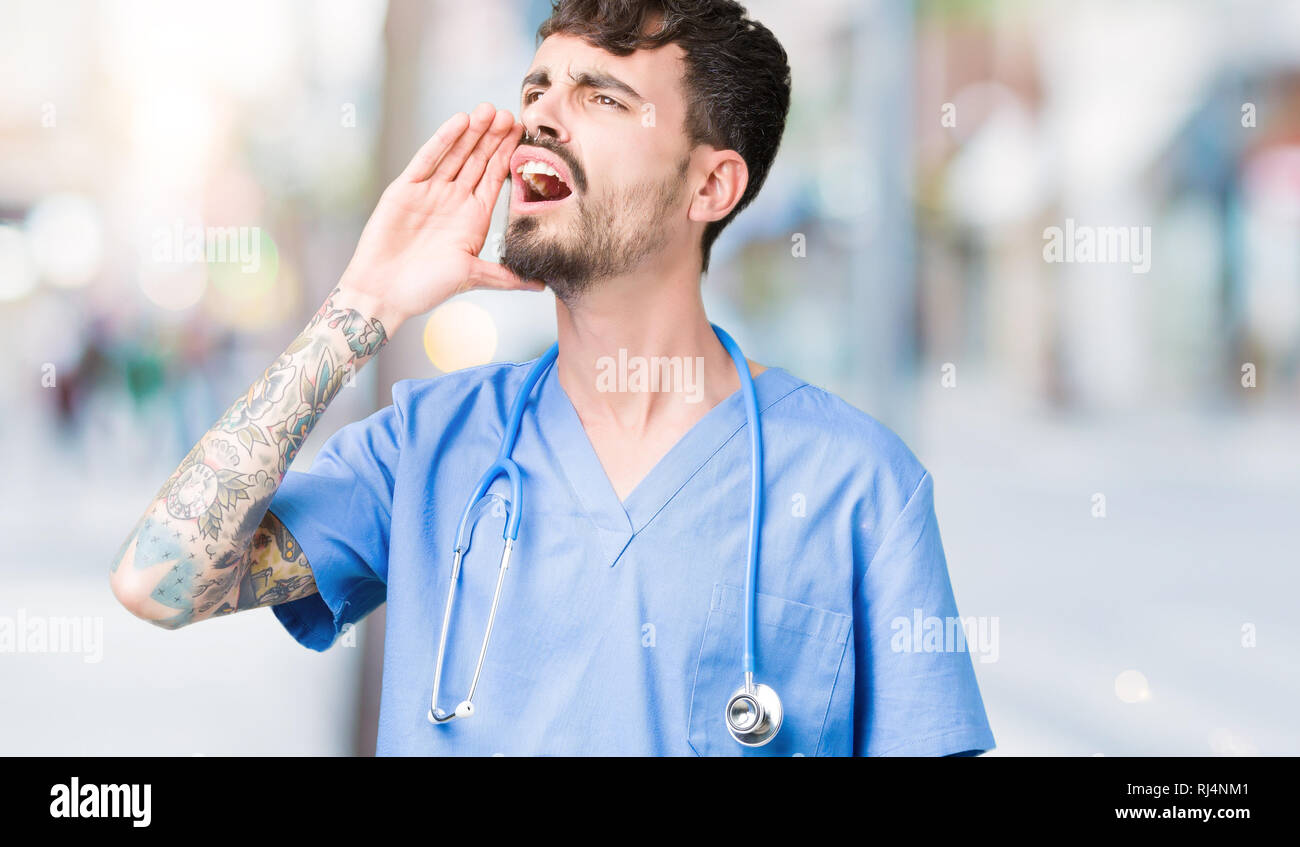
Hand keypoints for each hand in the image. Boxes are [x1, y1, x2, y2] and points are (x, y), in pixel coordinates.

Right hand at [337, 102, 541, 328]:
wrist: (383, 292)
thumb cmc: (425, 288)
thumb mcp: (472, 276)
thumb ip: (505, 277)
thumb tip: (541, 285)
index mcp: (474, 218)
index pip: (494, 178)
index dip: (508, 155)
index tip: (523, 133)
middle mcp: (454, 201)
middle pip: (477, 160)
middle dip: (493, 137)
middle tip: (509, 113)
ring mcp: (430, 192)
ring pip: (455, 154)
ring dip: (472, 133)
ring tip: (488, 110)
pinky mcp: (406, 189)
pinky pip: (427, 159)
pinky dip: (443, 140)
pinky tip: (459, 122)